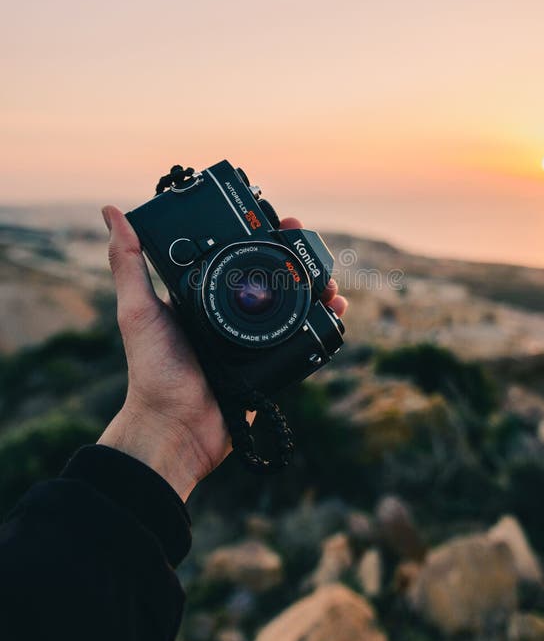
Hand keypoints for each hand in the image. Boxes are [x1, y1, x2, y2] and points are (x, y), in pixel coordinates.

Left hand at [97, 206, 347, 500]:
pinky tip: (335, 307)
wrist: (177, 427)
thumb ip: (127, 263)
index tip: (270, 216)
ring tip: (325, 273)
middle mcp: (227, 314)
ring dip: (312, 285)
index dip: (254, 235)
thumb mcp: (137, 310)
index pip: (232, 255)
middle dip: (291, 256)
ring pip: (290, 304)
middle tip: (302, 237)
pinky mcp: (271, 364)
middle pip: (267, 277)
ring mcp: (252, 339)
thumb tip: (111, 212)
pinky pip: (301, 338)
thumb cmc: (152, 371)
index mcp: (200, 296)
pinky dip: (322, 321)